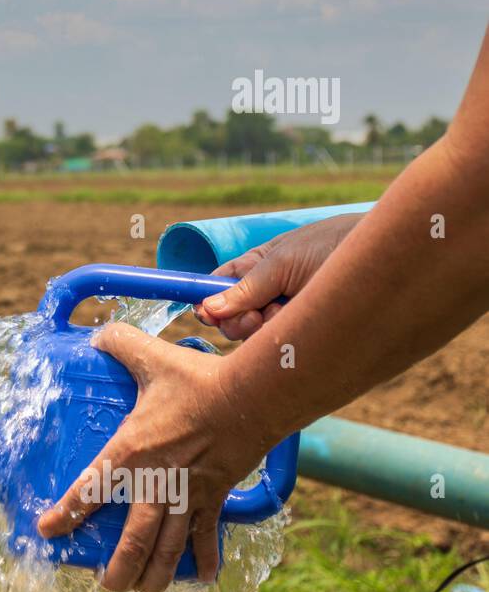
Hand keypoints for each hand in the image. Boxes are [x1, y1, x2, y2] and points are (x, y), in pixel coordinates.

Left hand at [35, 323, 280, 591]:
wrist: (251, 397)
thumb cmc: (197, 380)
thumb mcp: (150, 356)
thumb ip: (118, 343)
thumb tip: (96, 335)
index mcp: (130, 452)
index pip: (89, 490)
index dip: (65, 514)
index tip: (47, 531)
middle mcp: (156, 482)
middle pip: (134, 541)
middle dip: (118, 569)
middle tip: (105, 584)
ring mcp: (187, 494)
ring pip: (167, 547)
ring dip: (154, 574)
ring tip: (142, 590)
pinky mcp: (214, 496)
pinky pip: (207, 535)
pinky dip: (206, 558)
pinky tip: (203, 577)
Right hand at [196, 213, 364, 340]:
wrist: (387, 257)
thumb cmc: (333, 246)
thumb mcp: (282, 262)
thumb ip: (244, 287)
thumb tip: (206, 308)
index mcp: (256, 268)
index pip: (218, 288)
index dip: (208, 302)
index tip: (205, 313)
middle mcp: (267, 294)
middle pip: (229, 319)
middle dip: (235, 321)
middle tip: (257, 315)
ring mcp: (286, 315)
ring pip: (252, 336)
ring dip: (261, 329)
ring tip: (285, 313)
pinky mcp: (305, 334)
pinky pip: (279, 346)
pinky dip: (283, 338)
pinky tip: (299, 324)